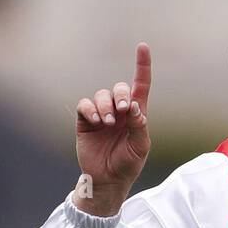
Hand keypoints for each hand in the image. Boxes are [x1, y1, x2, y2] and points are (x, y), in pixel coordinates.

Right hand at [73, 42, 152, 215]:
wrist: (107, 180)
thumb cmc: (127, 164)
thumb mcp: (140, 146)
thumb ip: (139, 125)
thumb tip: (133, 105)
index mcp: (136, 115)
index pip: (140, 85)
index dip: (142, 66)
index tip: (142, 46)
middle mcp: (119, 111)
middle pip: (119, 88)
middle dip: (120, 95)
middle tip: (122, 111)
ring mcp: (101, 115)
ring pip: (101, 95)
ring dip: (105, 106)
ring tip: (107, 123)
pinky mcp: (85, 121)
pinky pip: (85, 105)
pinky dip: (90, 110)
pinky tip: (96, 122)